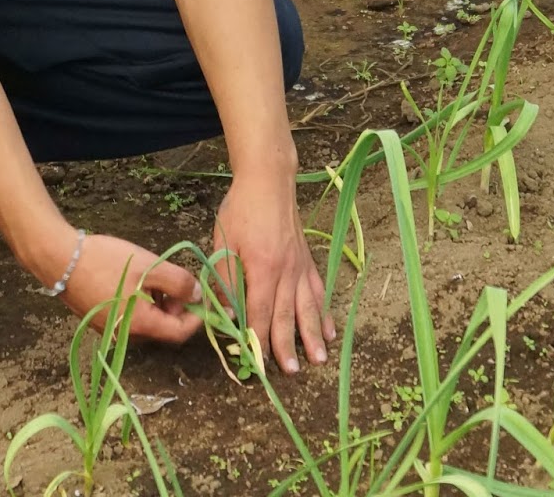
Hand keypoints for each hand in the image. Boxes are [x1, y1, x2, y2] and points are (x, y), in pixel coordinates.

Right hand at [55, 232, 203, 343]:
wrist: (60, 259)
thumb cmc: (106, 262)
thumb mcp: (149, 266)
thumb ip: (178, 282)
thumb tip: (198, 295)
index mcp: (140, 326)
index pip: (179, 332)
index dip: (197, 316)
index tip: (203, 297)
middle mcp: (126, 335)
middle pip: (163, 327)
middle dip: (176, 305)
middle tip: (175, 278)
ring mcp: (111, 330)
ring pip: (148, 320)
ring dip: (158, 302)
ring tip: (153, 273)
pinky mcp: (101, 321)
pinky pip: (131, 316)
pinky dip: (141, 302)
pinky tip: (135, 279)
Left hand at [212, 175, 335, 374]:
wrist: (269, 181)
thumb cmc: (241, 210)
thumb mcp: (224, 242)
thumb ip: (225, 279)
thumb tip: (226, 313)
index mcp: (264, 268)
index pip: (260, 312)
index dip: (259, 338)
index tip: (259, 362)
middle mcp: (287, 272)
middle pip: (288, 315)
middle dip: (289, 345)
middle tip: (292, 372)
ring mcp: (301, 267)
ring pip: (308, 307)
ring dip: (313, 335)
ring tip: (320, 360)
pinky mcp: (308, 261)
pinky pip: (319, 292)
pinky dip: (324, 312)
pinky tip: (329, 330)